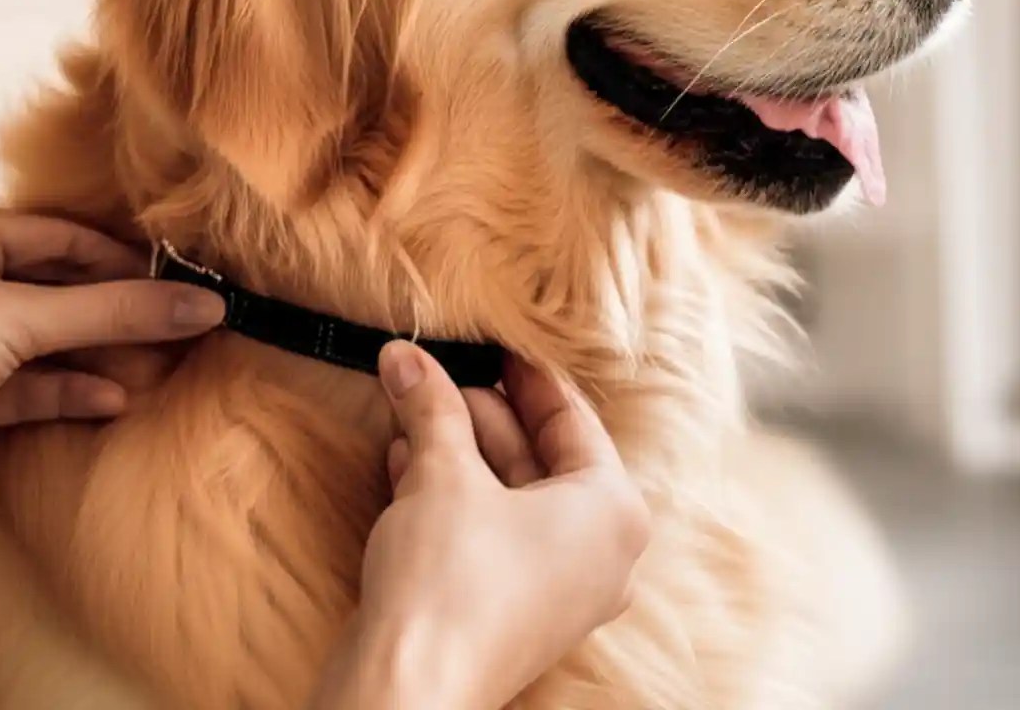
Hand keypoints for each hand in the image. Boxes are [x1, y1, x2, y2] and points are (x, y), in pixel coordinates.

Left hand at [0, 201, 224, 494]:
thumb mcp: (22, 317)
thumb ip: (117, 312)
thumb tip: (208, 305)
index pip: (64, 237)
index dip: (124, 260)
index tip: (183, 284)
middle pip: (61, 289)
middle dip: (117, 313)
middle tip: (181, 328)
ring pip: (48, 341)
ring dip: (99, 356)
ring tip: (160, 366)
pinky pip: (29, 386)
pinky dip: (70, 392)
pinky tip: (114, 400)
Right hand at [314, 342, 650, 709]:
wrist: (409, 689)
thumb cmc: (449, 581)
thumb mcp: (443, 473)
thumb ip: (432, 407)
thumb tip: (406, 356)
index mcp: (613, 511)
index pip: (573, 419)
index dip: (525, 375)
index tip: (491, 343)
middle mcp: (600, 553)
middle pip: (540, 458)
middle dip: (478, 412)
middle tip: (434, 372)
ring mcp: (559, 590)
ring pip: (511, 498)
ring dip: (458, 452)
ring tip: (411, 409)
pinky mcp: (514, 613)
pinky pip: (492, 535)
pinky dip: (454, 497)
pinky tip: (406, 461)